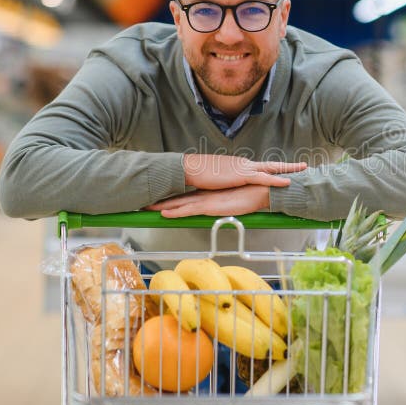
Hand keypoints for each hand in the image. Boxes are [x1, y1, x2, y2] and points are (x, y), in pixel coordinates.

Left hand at [145, 185, 269, 217]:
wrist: (260, 190)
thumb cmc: (250, 194)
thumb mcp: (233, 199)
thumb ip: (225, 202)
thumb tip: (221, 205)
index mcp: (209, 192)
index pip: (186, 195)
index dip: (171, 197)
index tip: (159, 197)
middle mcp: (204, 194)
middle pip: (178, 197)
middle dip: (161, 200)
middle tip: (145, 201)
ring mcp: (205, 200)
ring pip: (178, 204)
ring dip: (162, 206)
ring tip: (147, 207)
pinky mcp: (210, 206)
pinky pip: (188, 210)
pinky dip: (175, 212)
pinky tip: (164, 214)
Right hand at [182, 154, 305, 188]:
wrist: (191, 168)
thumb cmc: (201, 174)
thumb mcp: (218, 179)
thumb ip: (227, 182)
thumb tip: (230, 186)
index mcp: (240, 166)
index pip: (262, 167)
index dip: (275, 169)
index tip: (287, 169)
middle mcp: (246, 165)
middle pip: (272, 165)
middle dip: (288, 166)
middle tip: (303, 165)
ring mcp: (245, 169)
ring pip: (272, 168)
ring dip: (288, 169)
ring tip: (303, 169)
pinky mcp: (242, 175)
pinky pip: (264, 178)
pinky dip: (276, 179)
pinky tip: (288, 182)